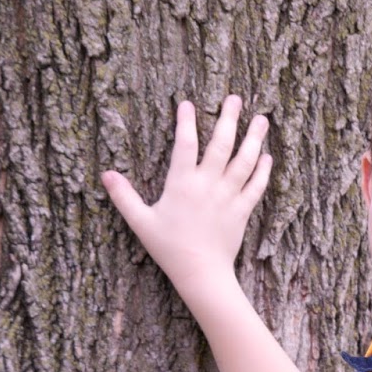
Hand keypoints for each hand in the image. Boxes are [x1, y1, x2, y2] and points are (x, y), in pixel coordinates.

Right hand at [101, 96, 272, 302]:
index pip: (185, 143)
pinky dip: (263, 170)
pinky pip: (256, 186)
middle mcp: (207, 185)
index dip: (186, 121)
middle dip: (229, 118)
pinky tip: (267, 155)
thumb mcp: (141, 222)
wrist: (201, 274)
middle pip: (221, 144)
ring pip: (244, 161)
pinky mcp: (242, 211)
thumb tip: (105, 174)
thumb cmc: (169, 249)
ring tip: (261, 118)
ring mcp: (228, 197)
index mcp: (182, 184)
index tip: (187, 103)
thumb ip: (124, 197)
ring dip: (254, 138)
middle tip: (235, 97)